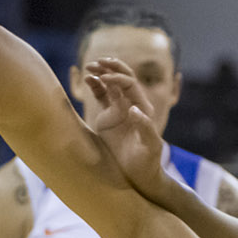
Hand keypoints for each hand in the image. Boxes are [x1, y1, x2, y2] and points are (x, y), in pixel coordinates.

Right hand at [83, 57, 168, 195]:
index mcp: (143, 107)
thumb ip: (145, 127)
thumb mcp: (150, 146)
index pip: (130, 84)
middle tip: (97, 62)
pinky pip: (101, 95)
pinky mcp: (108, 116)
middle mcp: (132, 104)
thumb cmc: (147, 162)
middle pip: (122, 78)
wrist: (137, 175)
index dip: (117, 78)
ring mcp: (119, 109)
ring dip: (101, 73)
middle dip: (110, 68)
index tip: (104, 78)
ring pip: (110, 84)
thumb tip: (133, 109)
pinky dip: (94, 85)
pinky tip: (87, 79)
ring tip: (89, 68)